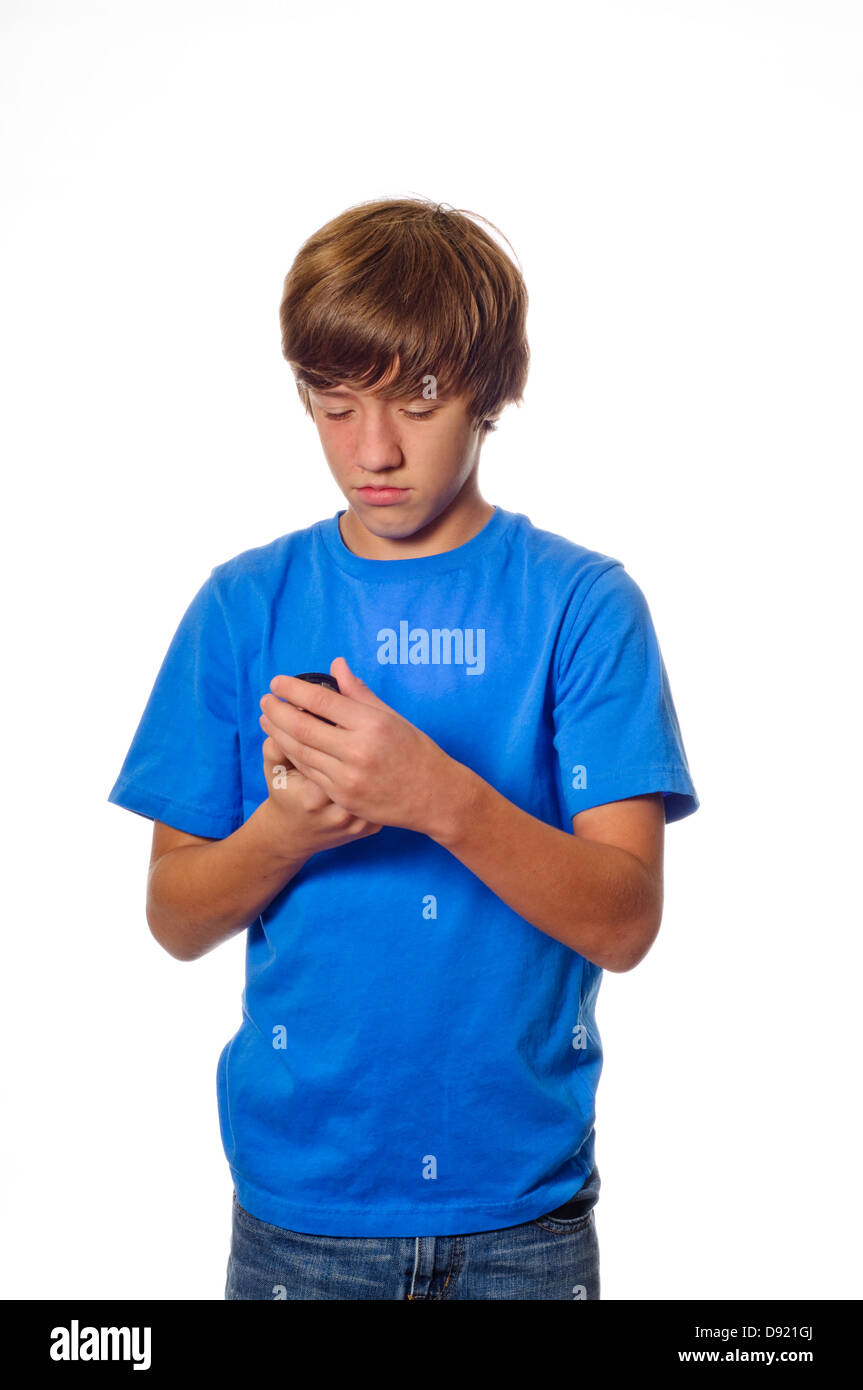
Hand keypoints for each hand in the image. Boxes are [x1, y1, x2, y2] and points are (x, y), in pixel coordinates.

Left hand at [258, 656, 459, 835]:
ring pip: (301, 751)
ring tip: (267, 719)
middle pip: (303, 726)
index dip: (293, 689)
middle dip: (277, 711)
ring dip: (278, 733)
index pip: (321, 701)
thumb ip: (359, 692)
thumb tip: (336, 665)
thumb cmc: (415, 750)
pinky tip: (284, 744)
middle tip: (264, 700)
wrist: (434, 795)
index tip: (277, 681)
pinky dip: (293, 755)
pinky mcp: (344, 797)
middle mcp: (358, 750)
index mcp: (371, 723)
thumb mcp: (391, 716)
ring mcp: (349, 777)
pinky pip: (310, 772)